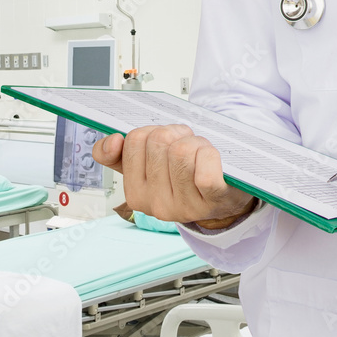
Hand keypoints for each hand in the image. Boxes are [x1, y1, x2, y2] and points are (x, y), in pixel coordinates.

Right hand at [92, 125, 256, 228]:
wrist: (223, 200)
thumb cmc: (186, 176)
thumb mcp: (149, 166)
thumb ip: (120, 154)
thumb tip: (113, 141)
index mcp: (136, 193)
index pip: (133, 140)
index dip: (152, 131)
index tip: (161, 144)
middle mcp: (157, 204)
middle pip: (159, 141)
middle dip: (176, 134)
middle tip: (186, 147)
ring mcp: (184, 206)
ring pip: (181, 150)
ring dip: (196, 142)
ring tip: (200, 154)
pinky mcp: (213, 201)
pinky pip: (205, 171)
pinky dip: (210, 156)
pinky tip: (212, 162)